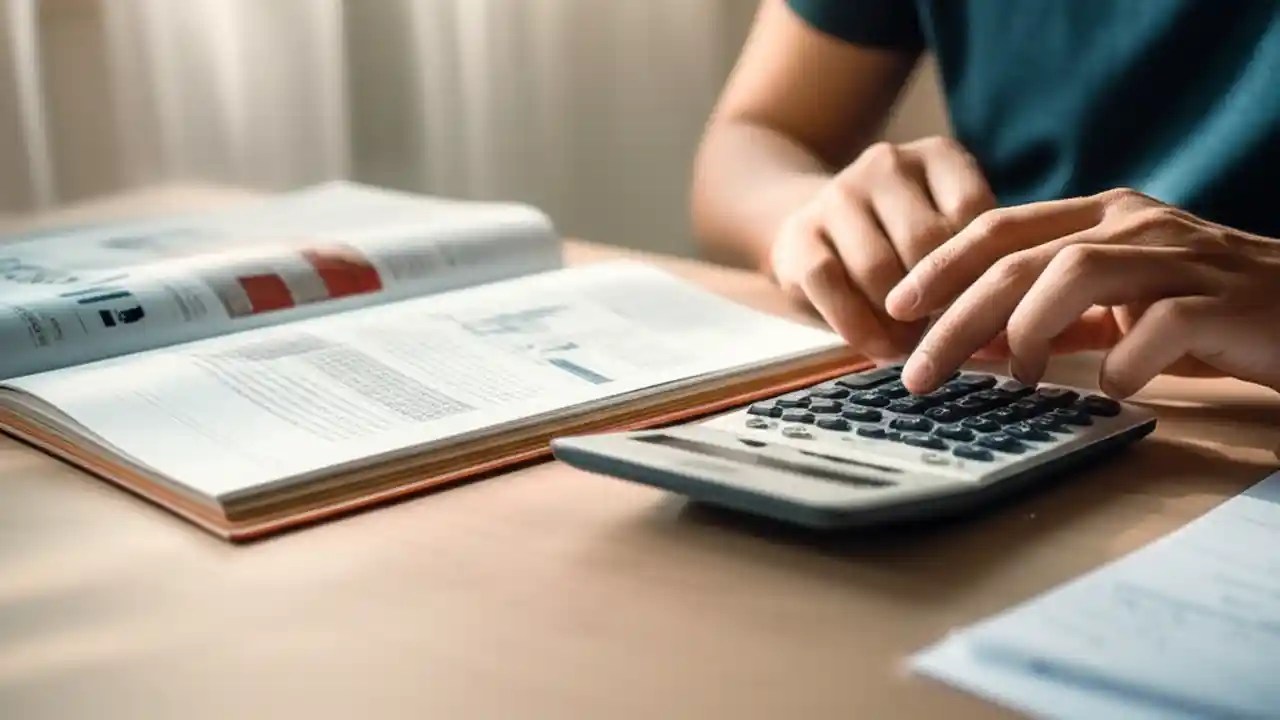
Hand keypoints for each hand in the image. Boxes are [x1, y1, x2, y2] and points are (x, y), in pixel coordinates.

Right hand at [768, 137, 995, 360]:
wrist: (816, 226)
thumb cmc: (901, 242)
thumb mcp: (947, 232)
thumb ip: (977, 261)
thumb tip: (1005, 330)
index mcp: (938, 156)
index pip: (975, 215)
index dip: (982, 272)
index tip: (984, 309)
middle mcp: (887, 163)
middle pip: (925, 244)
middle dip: (939, 301)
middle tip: (949, 337)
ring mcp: (838, 194)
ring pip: (878, 269)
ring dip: (899, 322)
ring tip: (915, 347)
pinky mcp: (799, 233)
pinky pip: (831, 286)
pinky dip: (858, 328)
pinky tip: (878, 348)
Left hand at [886, 188, 1279, 395]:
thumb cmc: (1212, 314)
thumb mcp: (1125, 303)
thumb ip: (1061, 312)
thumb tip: (986, 344)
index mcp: (1105, 216)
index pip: (1000, 227)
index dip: (941, 265)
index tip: (895, 307)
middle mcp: (1136, 224)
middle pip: (1019, 259)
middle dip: (957, 316)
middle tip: (919, 371)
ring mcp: (1182, 258)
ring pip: (1074, 273)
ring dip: (1029, 332)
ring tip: (1020, 380)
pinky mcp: (1225, 300)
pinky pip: (1158, 325)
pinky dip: (1123, 360)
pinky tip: (1113, 386)